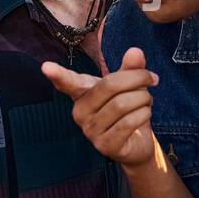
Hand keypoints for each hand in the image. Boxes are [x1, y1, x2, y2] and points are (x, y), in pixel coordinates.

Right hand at [42, 47, 158, 167]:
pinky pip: (129, 122)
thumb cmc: (128, 109)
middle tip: (152, 78)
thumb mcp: (129, 85)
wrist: (136, 143)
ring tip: (147, 101)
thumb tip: (135, 52)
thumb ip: (130, 68)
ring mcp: (90, 131)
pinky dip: (144, 114)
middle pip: (110, 85)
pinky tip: (145, 114)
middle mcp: (80, 112)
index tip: (46, 67)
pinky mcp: (104, 146)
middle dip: (137, 78)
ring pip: (123, 103)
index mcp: (82, 93)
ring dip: (144, 98)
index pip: (68, 82)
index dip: (58, 75)